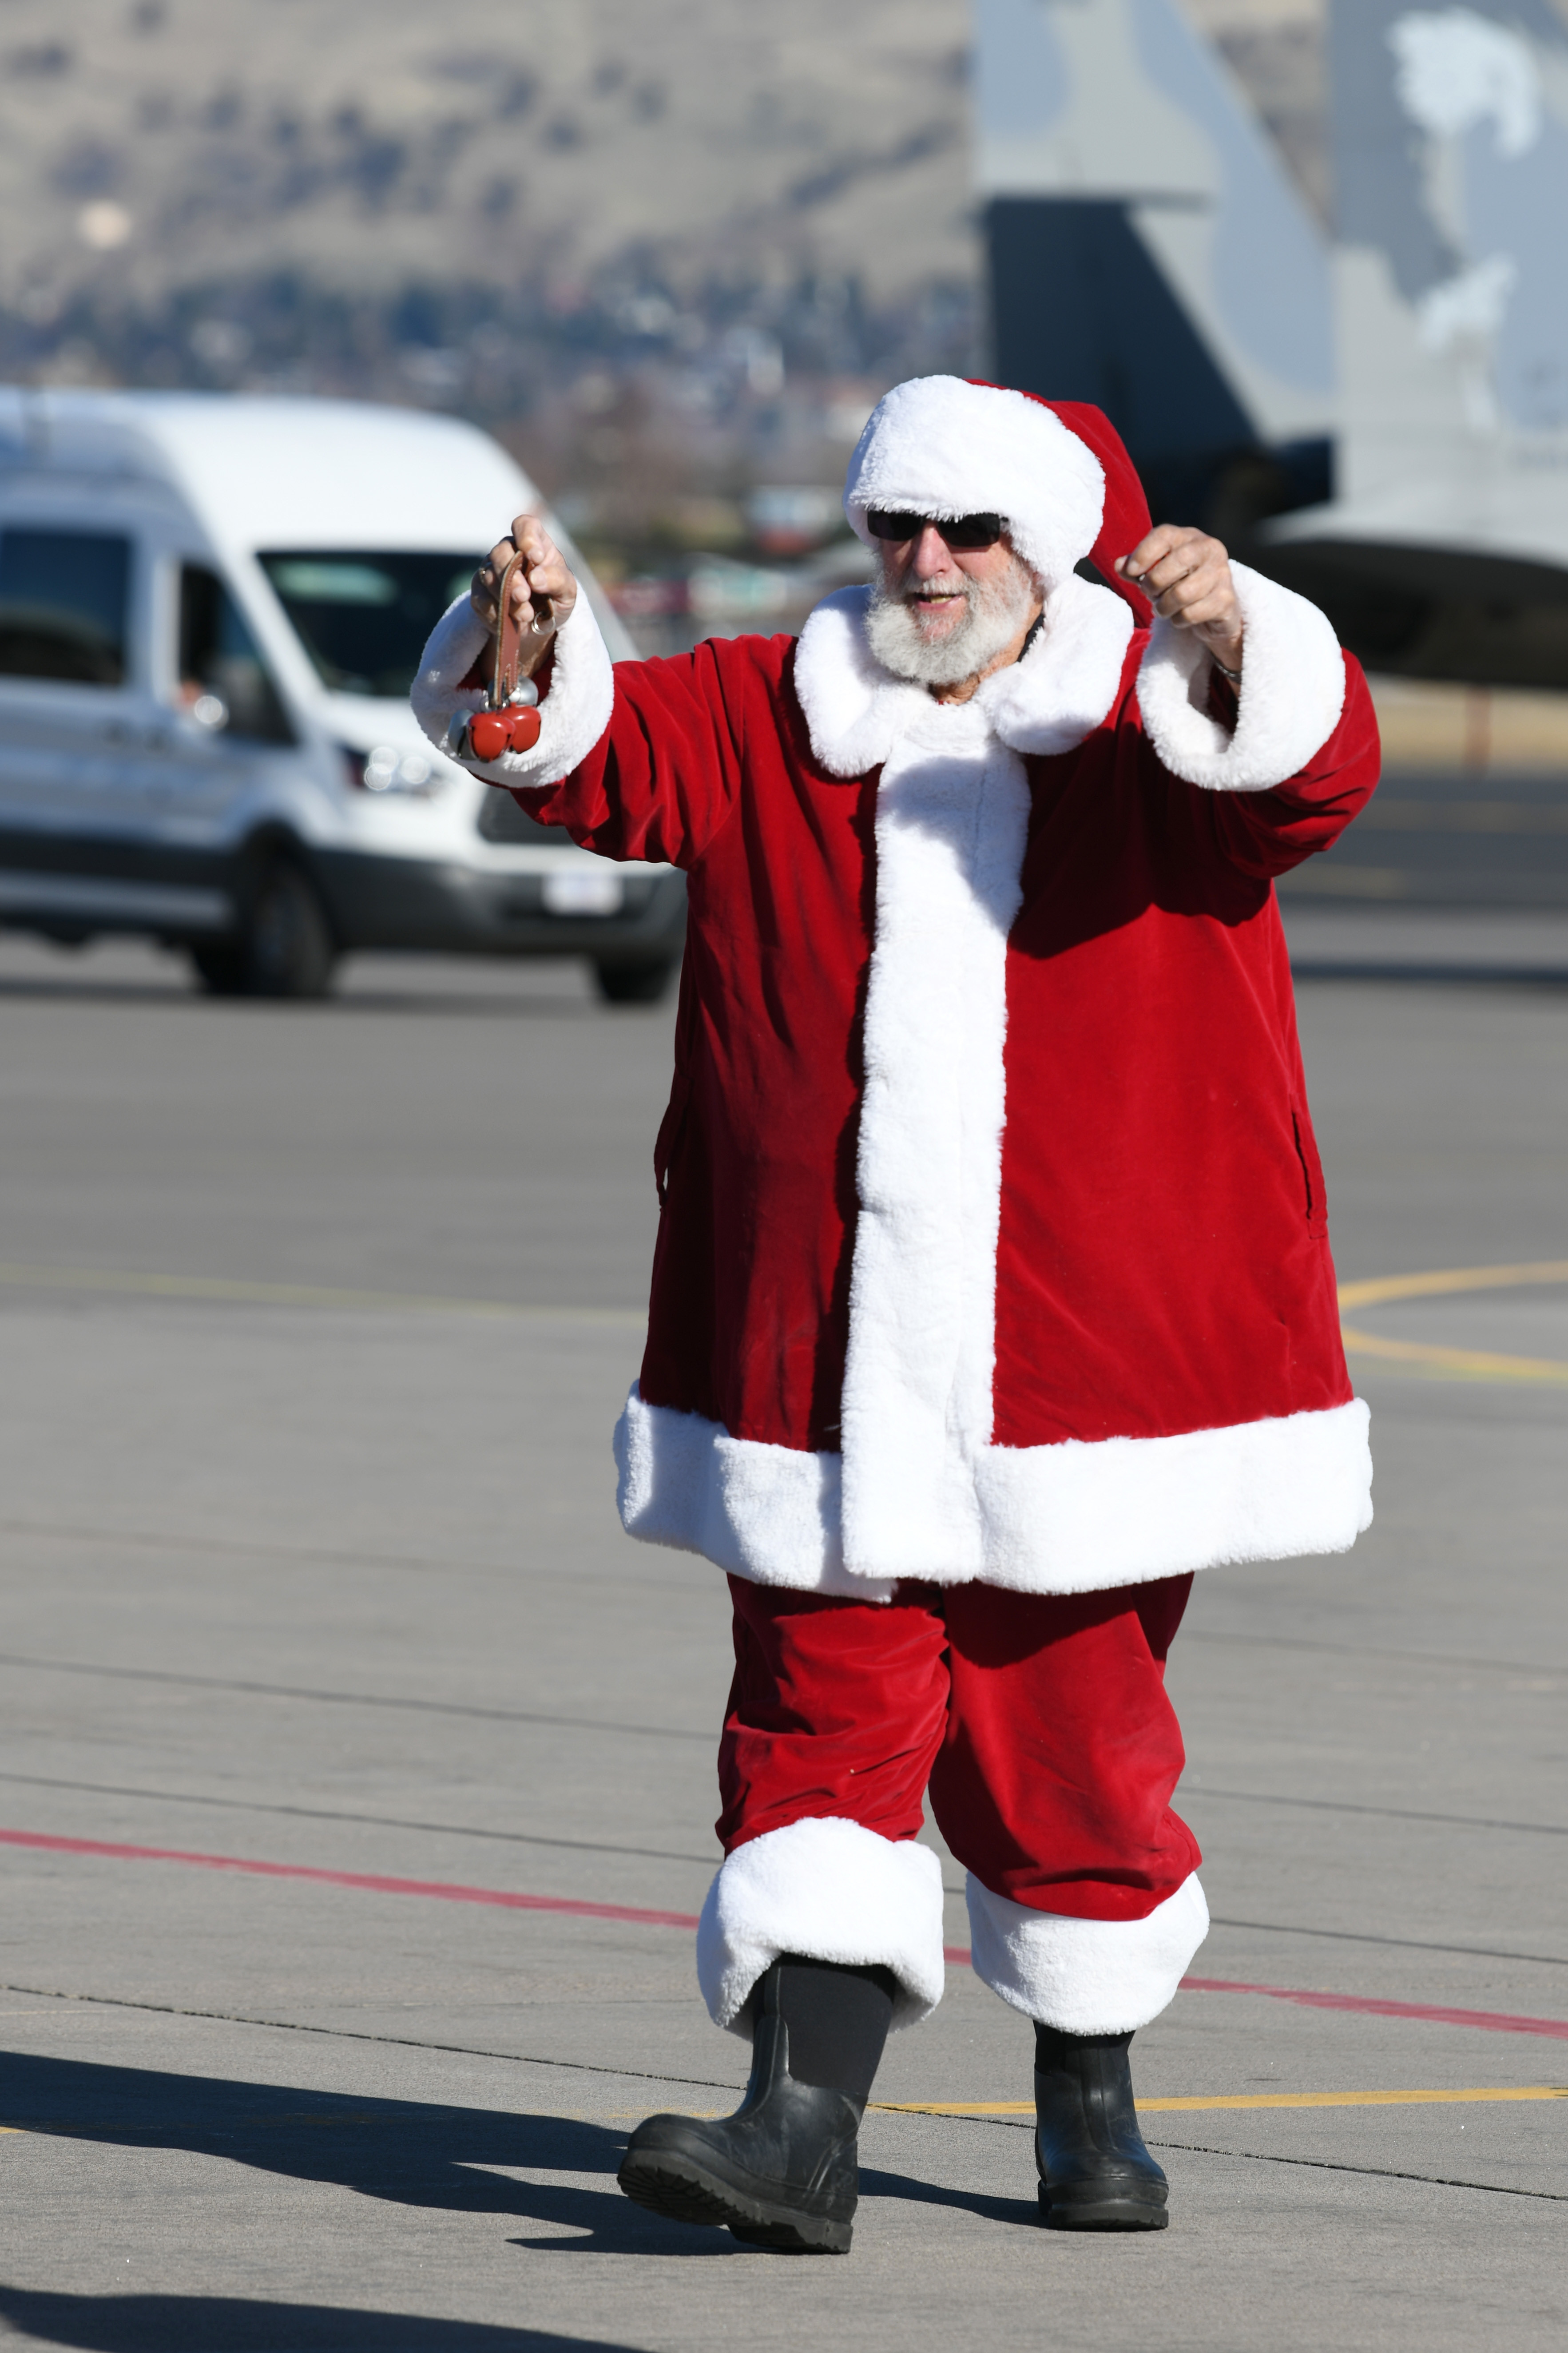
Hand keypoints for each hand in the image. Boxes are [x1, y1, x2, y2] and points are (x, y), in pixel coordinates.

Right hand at [471, 513, 578, 675]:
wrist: (540, 626)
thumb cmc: (555, 599)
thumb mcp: (567, 591)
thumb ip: (558, 579)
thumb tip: (536, 578)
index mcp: (533, 543)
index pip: (524, 526)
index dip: (527, 537)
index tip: (536, 557)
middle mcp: (509, 552)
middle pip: (501, 552)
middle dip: (512, 576)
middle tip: (524, 595)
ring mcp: (491, 571)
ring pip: (489, 577)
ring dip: (506, 598)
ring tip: (526, 615)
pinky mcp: (479, 594)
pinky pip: (481, 600)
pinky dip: (497, 613)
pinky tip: (512, 621)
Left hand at [1116, 525, 1242, 674]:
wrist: (1216, 610)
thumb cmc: (1181, 585)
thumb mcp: (1156, 573)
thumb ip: (1136, 569)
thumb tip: (1119, 565)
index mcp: (1190, 537)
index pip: (1165, 535)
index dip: (1143, 552)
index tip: (1131, 571)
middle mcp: (1210, 549)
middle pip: (1176, 562)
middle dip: (1154, 583)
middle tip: (1149, 594)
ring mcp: (1221, 574)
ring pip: (1182, 593)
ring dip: (1164, 607)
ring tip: (1163, 608)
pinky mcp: (1226, 600)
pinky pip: (1191, 613)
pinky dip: (1179, 620)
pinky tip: (1180, 618)